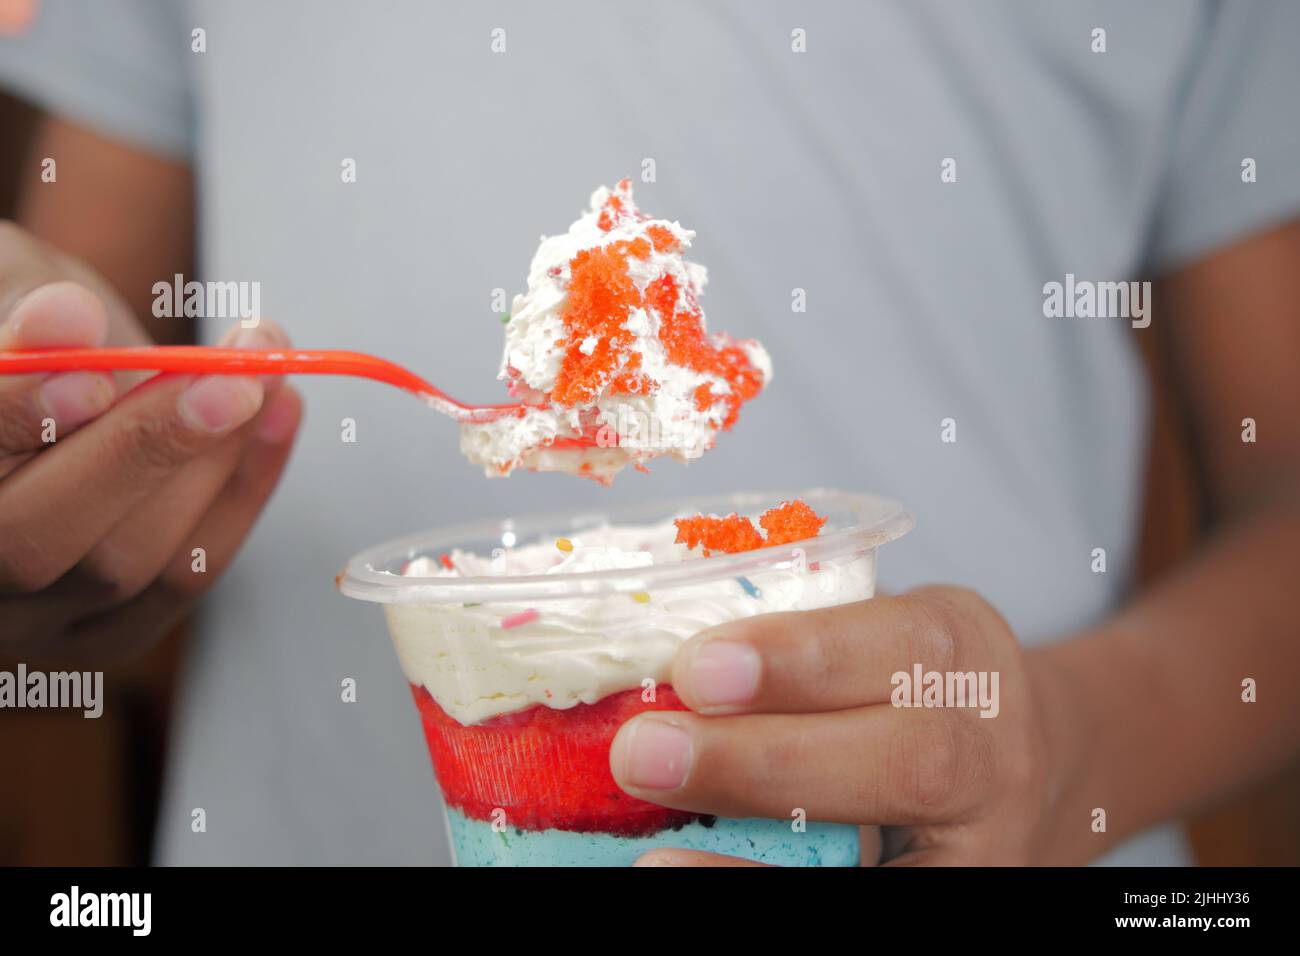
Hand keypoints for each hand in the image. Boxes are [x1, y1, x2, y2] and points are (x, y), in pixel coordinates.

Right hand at [0, 222, 301, 661]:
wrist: (47, 382)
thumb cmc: (20, 332)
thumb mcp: (6, 288)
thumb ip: (24, 310)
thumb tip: (65, 320)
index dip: (17, 418)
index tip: (90, 369)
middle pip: (31, 544)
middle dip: (144, 451)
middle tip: (233, 376)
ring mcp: (26, 622)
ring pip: (123, 566)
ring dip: (213, 461)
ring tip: (264, 368)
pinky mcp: (104, 633)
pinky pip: (184, 576)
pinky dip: (244, 490)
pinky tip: (281, 412)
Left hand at [610, 586, 1061, 865]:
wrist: (1016, 763)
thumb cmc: (906, 684)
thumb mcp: (872, 634)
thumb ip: (789, 647)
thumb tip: (643, 666)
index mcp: (961, 649)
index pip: (901, 644)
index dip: (798, 659)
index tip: (696, 667)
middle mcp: (992, 750)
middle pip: (909, 759)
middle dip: (764, 760)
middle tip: (643, 752)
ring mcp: (985, 844)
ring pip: (890, 860)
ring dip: (757, 862)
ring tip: (657, 856)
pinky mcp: (958, 894)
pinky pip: (871, 905)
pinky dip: (771, 895)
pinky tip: (697, 881)